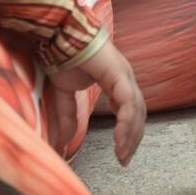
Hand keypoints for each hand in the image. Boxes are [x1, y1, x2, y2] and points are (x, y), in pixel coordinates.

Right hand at [46, 38, 146, 166]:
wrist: (57, 35)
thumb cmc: (63, 56)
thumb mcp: (64, 93)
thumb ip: (68, 116)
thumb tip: (62, 142)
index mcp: (116, 81)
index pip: (129, 111)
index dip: (127, 132)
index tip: (121, 153)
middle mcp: (125, 78)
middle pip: (138, 114)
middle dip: (132, 138)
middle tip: (124, 160)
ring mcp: (124, 75)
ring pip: (136, 110)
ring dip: (130, 135)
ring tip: (122, 155)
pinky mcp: (119, 74)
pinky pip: (127, 103)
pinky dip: (126, 122)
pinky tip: (120, 139)